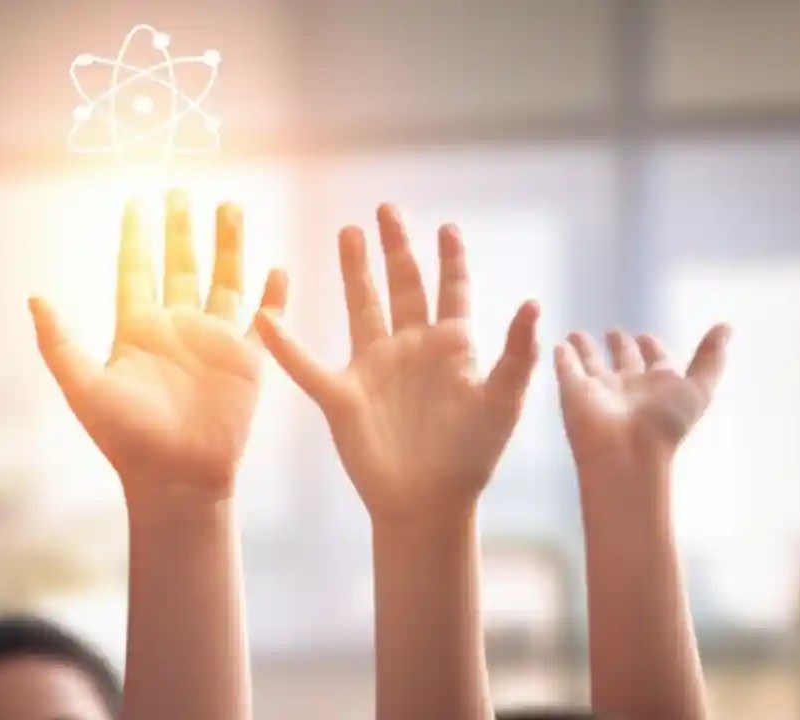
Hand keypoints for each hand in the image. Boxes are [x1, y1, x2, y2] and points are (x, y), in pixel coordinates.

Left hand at [29, 192, 286, 501]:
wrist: (175, 479)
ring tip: (230, 207)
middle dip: (182, 228)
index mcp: (137, 329)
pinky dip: (272, 296)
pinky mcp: (246, 362)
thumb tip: (34, 297)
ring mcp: (214, 342)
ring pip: (223, 280)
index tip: (136, 199)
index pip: (136, 268)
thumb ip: (59, 343)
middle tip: (182, 190)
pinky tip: (277, 268)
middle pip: (180, 265)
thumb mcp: (84, 387)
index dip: (136, 234)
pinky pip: (264, 321)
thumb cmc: (126, 439)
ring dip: (228, 245)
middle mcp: (176, 328)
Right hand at [254, 206, 538, 520]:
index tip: (449, 228)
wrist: (427, 503)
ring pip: (361, 307)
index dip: (451, 259)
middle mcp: (411, 349)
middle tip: (387, 210)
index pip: (452, 290)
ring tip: (349, 232)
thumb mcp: (503, 401)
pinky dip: (284, 343)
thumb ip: (517, 352)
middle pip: (402, 286)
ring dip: (353, 272)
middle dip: (396, 248)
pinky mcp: (341, 396)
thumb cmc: (470, 456)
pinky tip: (266, 316)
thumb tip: (533, 301)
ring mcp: (374, 369)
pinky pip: (305, 364)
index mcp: (451, 348)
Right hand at [555, 326, 729, 473]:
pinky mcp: (572, 389)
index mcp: (658, 385)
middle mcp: (629, 385)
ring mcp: (599, 388)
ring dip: (584, 347)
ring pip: (590, 362)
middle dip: (619, 344)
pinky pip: (566, 367)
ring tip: (575, 334)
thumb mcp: (698, 389)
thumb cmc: (664, 425)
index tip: (646, 336)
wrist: (624, 454)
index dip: (652, 347)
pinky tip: (559, 344)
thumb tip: (726, 325)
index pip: (656, 360)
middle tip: (613, 331)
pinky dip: (562, 356)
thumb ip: (711, 358)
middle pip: (623, 360)